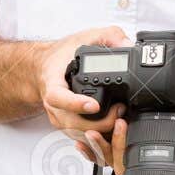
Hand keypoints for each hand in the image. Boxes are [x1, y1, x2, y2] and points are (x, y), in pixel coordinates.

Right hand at [38, 25, 129, 144]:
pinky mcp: (68, 127)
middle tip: (120, 110)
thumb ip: (109, 36)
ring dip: (101, 132)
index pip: (58, 98)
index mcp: (53, 83)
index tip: (93, 105)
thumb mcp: (86, 37)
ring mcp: (60, 118)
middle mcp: (54, 105)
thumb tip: (127, 45)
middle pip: (72, 123)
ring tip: (121, 117)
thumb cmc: (64, 55)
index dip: (75, 104)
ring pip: (78, 135)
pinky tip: (114, 128)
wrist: (47, 68)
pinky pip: (82, 138)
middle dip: (99, 122)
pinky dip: (99, 138)